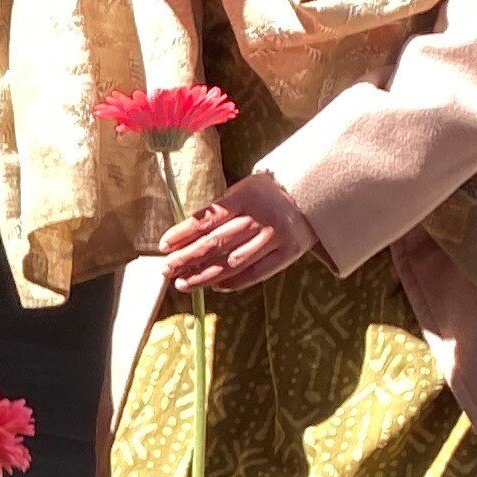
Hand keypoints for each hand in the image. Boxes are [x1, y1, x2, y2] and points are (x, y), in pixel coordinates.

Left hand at [158, 171, 315, 291]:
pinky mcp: (287, 253)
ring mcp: (276, 237)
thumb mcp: (243, 191)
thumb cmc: (267, 195)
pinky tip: (212, 286)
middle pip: (217, 243)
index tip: (164, 246)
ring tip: (183, 283)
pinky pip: (255, 273)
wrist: (312, 196)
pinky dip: (231, 282)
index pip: (208, 219)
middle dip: (187, 258)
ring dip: (204, 275)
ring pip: (232, 262)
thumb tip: (182, 238)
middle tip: (167, 269)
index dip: (183, 234)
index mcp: (247, 196)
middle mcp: (261, 217)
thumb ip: (218, 212)